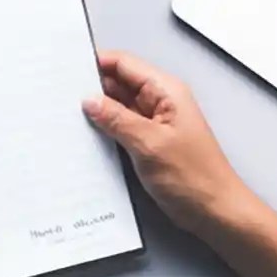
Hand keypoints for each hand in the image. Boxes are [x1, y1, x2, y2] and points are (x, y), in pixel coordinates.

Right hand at [83, 51, 249, 234]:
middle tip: (61, 96)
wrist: (215, 212)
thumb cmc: (194, 177)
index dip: (96, 63)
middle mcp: (160, 102)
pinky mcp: (148, 142)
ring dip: (98, 111)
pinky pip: (122, 127)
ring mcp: (154, 123)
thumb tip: (89, 101)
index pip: (124, 64)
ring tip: (69, 116)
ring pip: (118, 107)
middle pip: (119, 83)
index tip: (67, 70)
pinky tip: (87, 136)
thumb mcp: (149, 144)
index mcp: (166, 91)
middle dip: (92, 89)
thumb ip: (116, 119)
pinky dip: (105, 130)